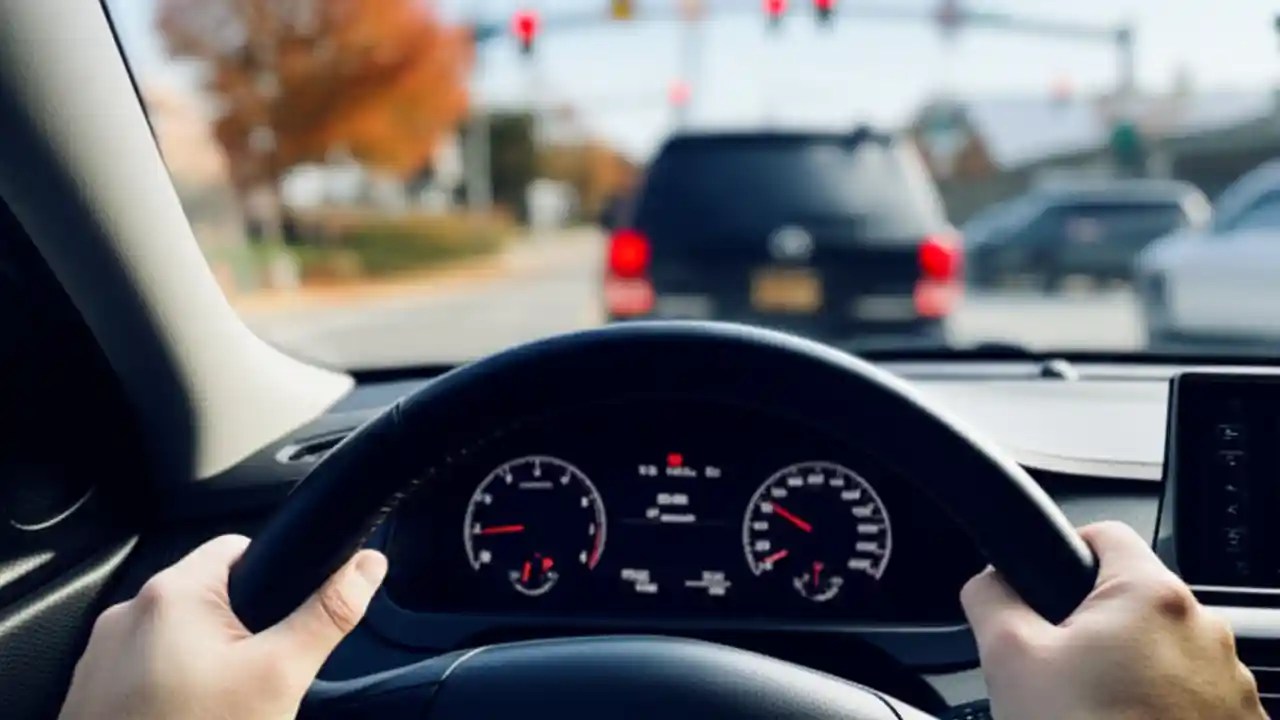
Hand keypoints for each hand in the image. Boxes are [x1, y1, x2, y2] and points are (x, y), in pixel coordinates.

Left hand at [58, 535, 387, 719]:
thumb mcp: (280, 675)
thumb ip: (327, 613)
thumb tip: (366, 566)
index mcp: (172, 592)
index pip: (239, 549)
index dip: (274, 581)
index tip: (281, 624)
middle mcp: (127, 613)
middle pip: (210, 596)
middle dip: (241, 631)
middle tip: (254, 679)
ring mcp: (102, 654)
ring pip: (178, 636)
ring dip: (204, 659)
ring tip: (219, 706)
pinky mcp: (92, 690)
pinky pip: (146, 669)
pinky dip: (171, 687)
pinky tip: (189, 717)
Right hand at [962, 521, 1263, 719]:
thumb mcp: (1008, 658)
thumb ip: (990, 597)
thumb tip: (988, 579)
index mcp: (1149, 595)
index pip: (1102, 534)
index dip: (1062, 551)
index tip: (1042, 587)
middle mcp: (1205, 628)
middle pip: (1131, 600)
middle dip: (1091, 628)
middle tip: (1056, 671)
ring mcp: (1230, 681)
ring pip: (1161, 651)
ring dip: (1128, 670)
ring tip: (1092, 713)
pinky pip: (1189, 697)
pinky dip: (1158, 708)